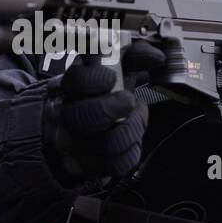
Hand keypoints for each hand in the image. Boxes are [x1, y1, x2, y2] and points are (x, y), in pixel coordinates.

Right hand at [44, 40, 165, 183]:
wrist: (79, 129)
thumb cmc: (98, 96)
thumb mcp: (111, 71)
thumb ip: (133, 57)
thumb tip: (155, 56)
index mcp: (68, 87)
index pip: (73, 82)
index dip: (92, 80)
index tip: (109, 78)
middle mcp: (66, 117)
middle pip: (81, 117)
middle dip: (110, 108)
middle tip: (127, 101)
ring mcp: (75, 144)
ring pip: (104, 143)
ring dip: (130, 130)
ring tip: (135, 118)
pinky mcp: (88, 166)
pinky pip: (115, 165)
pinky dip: (131, 151)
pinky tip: (132, 139)